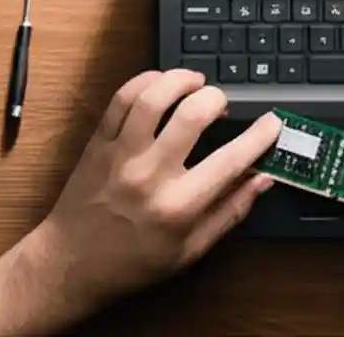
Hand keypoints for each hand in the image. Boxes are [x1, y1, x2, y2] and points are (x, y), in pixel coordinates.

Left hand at [30, 69, 281, 312]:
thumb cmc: (134, 263)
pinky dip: (146, 82)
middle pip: (192, 115)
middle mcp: (150, 175)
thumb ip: (230, 212)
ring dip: (181, 80)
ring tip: (196, 82)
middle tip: (223, 103)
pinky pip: (122, 99)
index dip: (259, 136)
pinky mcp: (98, 143)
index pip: (231, 161)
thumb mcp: (191, 251)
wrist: (71, 264)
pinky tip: (162, 84)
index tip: (272, 122)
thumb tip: (264, 179)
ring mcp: (120, 155)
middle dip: (217, 99)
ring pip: (154, 97)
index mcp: (178, 206)